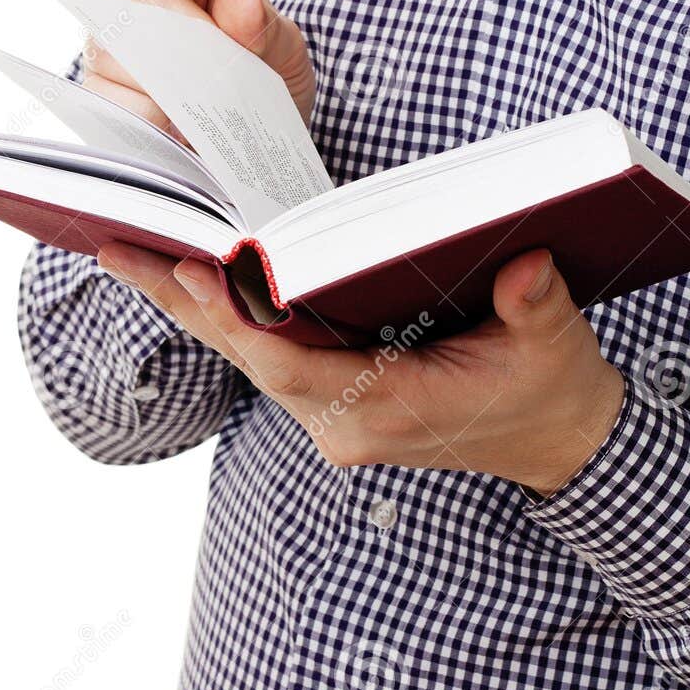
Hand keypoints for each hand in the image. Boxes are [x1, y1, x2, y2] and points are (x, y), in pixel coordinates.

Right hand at [83, 0, 315, 130]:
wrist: (256, 135)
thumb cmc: (262, 68)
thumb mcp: (282, 45)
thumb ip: (264, 24)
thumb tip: (241, 6)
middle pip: (140, 0)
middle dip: (194, 38)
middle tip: (231, 70)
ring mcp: (106, 47)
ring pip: (126, 58)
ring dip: (181, 89)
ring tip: (212, 106)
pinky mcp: (98, 99)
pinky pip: (120, 109)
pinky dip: (162, 126)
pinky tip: (186, 133)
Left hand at [95, 241, 625, 495]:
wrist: (560, 439)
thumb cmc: (550, 388)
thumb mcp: (553, 343)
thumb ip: (535, 306)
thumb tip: (526, 267)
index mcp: (389, 409)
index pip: (292, 366)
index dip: (243, 319)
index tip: (199, 270)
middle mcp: (346, 421)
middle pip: (251, 359)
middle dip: (189, 304)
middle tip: (128, 250)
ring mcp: (337, 415)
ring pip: (252, 358)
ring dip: (199, 309)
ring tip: (139, 257)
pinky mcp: (338, 400)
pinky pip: (270, 358)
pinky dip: (232, 318)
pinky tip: (199, 282)